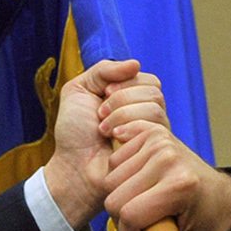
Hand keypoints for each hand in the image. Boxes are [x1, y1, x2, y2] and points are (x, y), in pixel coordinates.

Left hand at [45, 59, 162, 226]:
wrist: (73, 166)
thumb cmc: (74, 133)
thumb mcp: (78, 90)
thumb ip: (103, 70)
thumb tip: (136, 63)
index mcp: (133, 98)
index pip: (146, 78)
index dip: (124, 83)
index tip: (102, 96)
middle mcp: (147, 114)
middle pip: (154, 91)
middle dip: (122, 100)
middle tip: (100, 116)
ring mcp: (153, 133)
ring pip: (156, 109)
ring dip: (123, 116)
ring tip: (104, 131)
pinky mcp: (155, 151)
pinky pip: (156, 129)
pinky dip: (130, 130)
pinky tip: (115, 142)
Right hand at [103, 125, 230, 230]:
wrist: (225, 196)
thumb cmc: (206, 226)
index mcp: (181, 186)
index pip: (129, 215)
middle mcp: (169, 158)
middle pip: (114, 197)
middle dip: (122, 218)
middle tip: (144, 222)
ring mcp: (160, 141)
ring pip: (110, 178)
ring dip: (120, 196)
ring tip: (144, 202)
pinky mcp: (152, 133)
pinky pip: (115, 159)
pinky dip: (120, 175)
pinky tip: (139, 182)